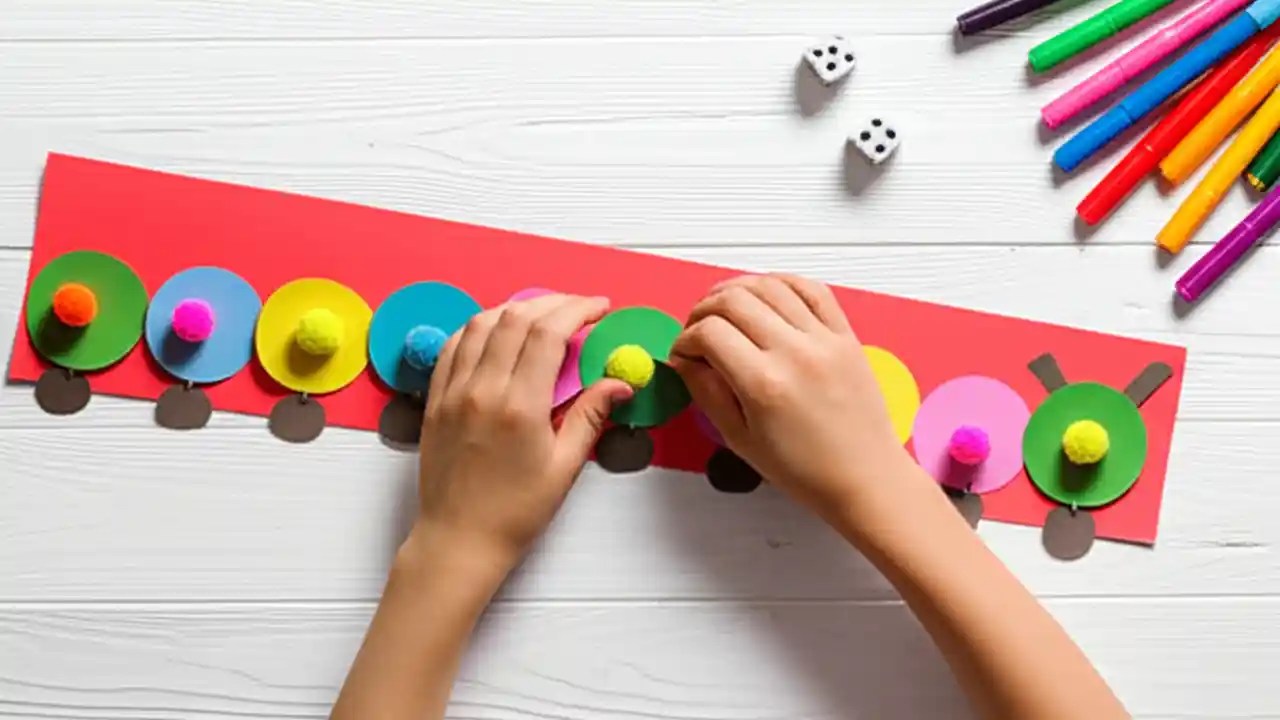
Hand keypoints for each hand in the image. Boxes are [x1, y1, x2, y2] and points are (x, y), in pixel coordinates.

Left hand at [414, 294, 632, 573]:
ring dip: (514, 308)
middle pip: (516, 318)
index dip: (577, 310)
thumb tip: (620, 382)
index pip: (548, 333)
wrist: (459, 540)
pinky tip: (496, 331)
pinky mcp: (435, 400)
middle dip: (552, 302)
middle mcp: (482, 390)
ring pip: (479, 324)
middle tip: (577, 307)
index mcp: (519, 406)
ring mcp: (453, 392)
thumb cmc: (515, 512)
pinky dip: (477, 328)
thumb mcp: (564, 467)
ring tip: (540, 314)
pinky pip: (452, 346)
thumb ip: (590, 416)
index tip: (599, 307)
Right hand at [670, 274, 914, 519]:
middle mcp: (794, 352)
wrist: (865, 477)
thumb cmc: (804, 470)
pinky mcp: (846, 334)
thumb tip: (686, 361)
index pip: (709, 332)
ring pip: (769, 285)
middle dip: (703, 310)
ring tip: (723, 307)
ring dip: (736, 289)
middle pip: (733, 300)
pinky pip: (811, 288)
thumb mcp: (740, 440)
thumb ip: (708, 394)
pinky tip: (765, 293)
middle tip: (697, 330)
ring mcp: (824, 339)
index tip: (684, 354)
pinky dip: (781, 281)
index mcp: (764, 384)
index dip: (685, 339)